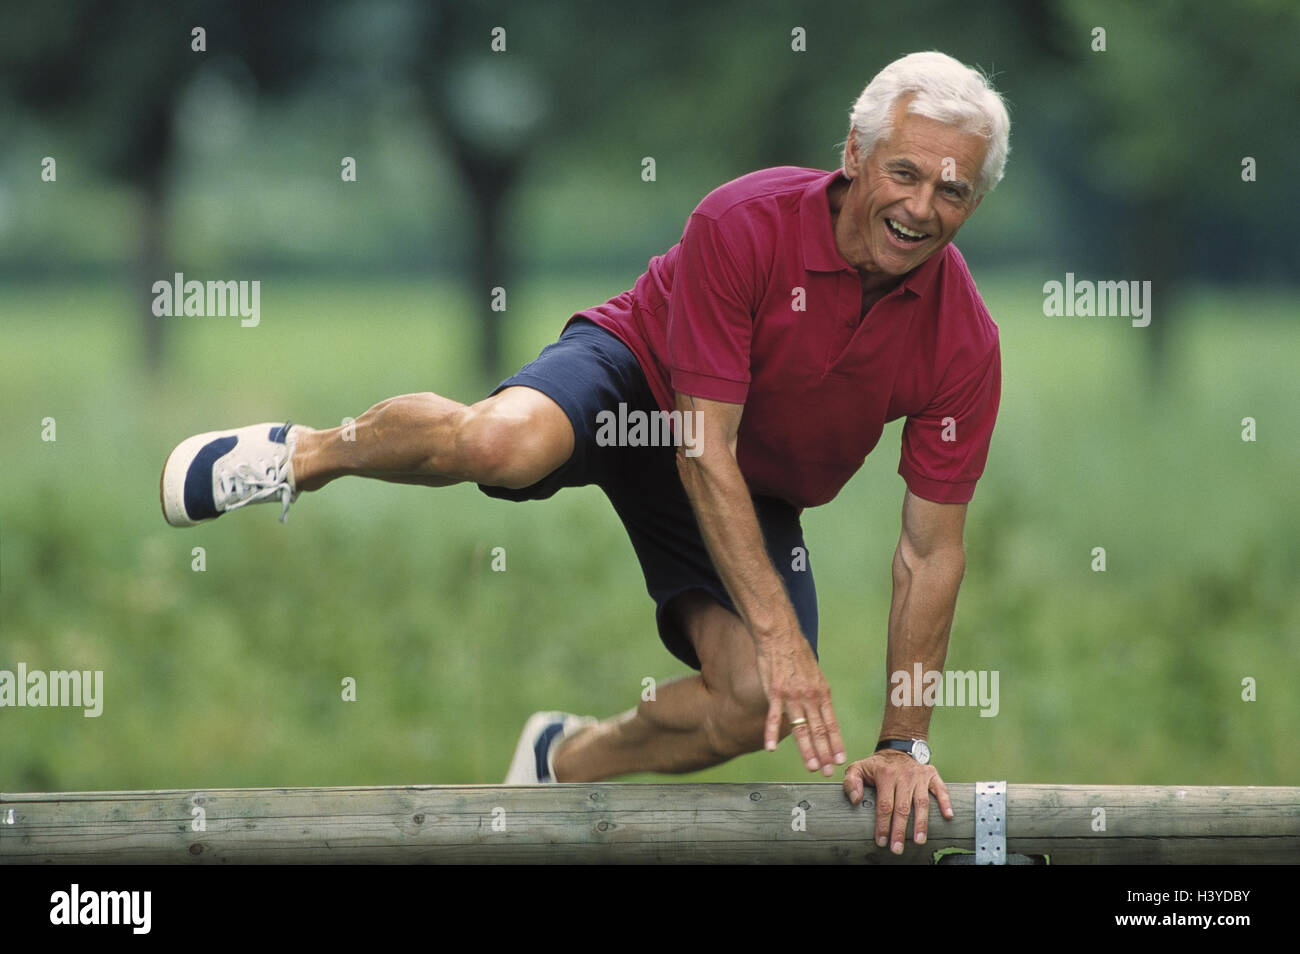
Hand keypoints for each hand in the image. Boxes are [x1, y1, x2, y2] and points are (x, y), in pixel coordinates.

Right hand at [754, 634, 845, 774]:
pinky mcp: (775, 692)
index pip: (831, 723)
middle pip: (819, 730)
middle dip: (824, 753)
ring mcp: (792, 696)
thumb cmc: (796, 654)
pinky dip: (772, 734)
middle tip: (827, 771)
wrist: (780, 636)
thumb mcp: (815, 674)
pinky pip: (774, 717)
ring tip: (811, 766)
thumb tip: (821, 710)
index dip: (836, 743)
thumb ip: (817, 694)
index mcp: (822, 692)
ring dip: (806, 750)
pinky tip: (771, 748)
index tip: (840, 760)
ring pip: (801, 728)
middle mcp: (810, 696)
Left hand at [843, 750, 952, 853]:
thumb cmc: (876, 765)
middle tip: (898, 848)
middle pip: (902, 807)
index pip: (884, 805)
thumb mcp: (858, 768)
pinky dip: (945, 802)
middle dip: (900, 830)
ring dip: (921, 823)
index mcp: (885, 774)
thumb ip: (851, 782)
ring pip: (921, 802)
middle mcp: (903, 774)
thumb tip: (856, 799)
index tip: (882, 841)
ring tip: (919, 840)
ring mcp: (919, 775)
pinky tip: (948, 816)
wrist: (896, 749)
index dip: (883, 825)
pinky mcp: (931, 774)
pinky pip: (941, 788)